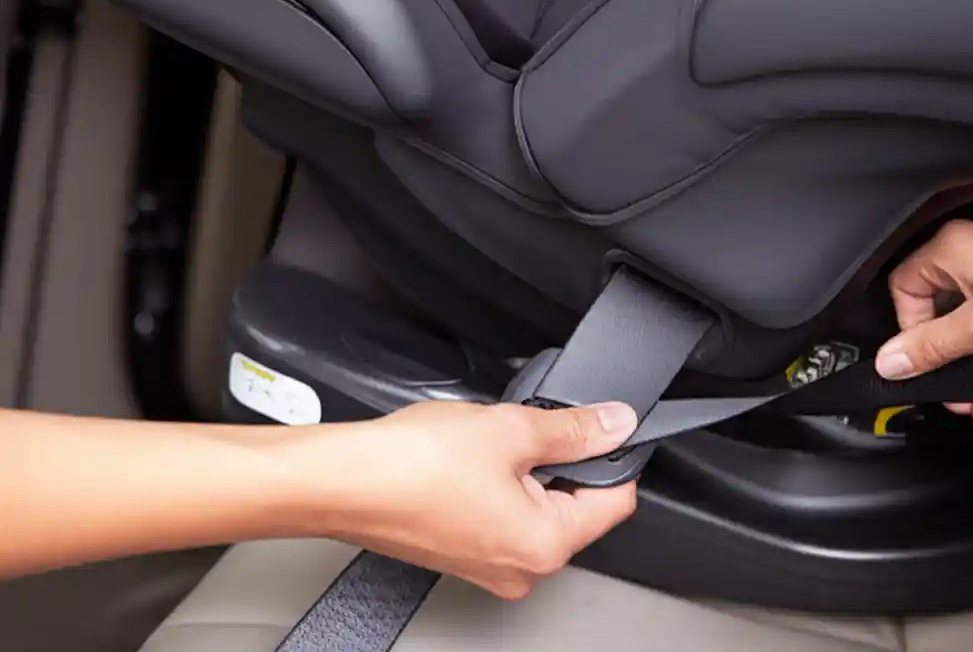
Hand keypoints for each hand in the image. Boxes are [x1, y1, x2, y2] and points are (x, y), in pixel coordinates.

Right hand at [294, 400, 638, 598]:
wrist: (338, 481)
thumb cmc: (410, 466)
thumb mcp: (511, 429)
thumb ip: (575, 428)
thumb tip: (616, 423)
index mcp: (545, 546)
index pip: (616, 501)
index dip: (614, 454)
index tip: (602, 425)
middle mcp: (521, 568)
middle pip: (577, 506)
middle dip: (562, 461)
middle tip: (525, 430)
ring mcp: (488, 565)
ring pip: (536, 508)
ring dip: (525, 470)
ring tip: (486, 445)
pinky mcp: (461, 552)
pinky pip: (501, 514)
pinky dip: (496, 483)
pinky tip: (466, 460)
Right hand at [874, 221, 972, 431]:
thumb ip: (929, 348)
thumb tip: (890, 360)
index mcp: (954, 249)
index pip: (903, 288)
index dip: (908, 330)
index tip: (919, 361)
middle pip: (935, 315)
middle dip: (945, 363)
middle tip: (952, 393)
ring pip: (967, 331)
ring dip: (972, 373)